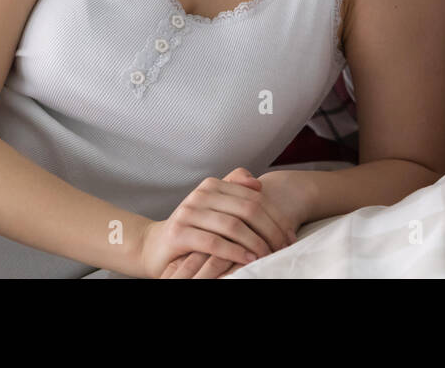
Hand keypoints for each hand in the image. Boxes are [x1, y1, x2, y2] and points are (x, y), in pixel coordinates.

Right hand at [139, 167, 296, 279]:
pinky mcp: (180, 233)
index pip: (254, 198)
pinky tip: (248, 260)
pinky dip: (235, 252)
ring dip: (256, 243)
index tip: (289, 235)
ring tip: (269, 256)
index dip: (275, 216)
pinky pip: (214, 242)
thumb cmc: (192, 229)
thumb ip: (235, 190)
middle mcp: (201, 194)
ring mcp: (189, 212)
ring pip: (233, 226)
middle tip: (284, 248)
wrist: (156, 246)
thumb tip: (258, 184)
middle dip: (270, 230)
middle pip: (247, 210)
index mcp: (213, 185)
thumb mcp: (214, 207)